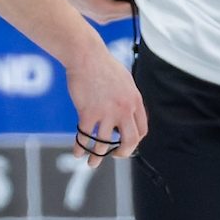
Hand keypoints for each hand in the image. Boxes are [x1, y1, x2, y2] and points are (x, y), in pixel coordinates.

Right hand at [65, 41, 146, 166]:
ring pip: (103, 143)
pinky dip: (80, 147)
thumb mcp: (125, 82)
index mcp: (135, 101)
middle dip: (123, 153)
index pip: (141, 130)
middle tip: (115, 156)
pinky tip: (77, 152)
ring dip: (97, 157)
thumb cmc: (103, 66)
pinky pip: (84, 136)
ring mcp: (106, 112)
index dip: (135, 141)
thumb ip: (128, 100)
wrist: (86, 55)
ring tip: (92, 163)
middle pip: (129, 141)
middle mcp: (124, 109)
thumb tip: (128, 115)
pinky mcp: (88, 112)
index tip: (126, 144)